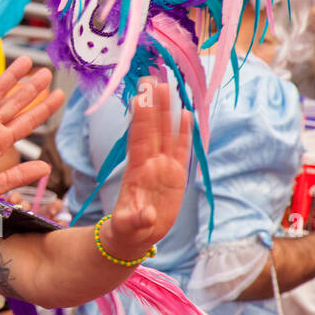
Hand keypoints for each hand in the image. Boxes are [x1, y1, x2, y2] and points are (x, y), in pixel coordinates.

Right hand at [0, 55, 64, 206]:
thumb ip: (20, 175)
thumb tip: (46, 168)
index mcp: (0, 142)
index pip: (27, 121)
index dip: (44, 108)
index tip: (59, 96)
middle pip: (16, 102)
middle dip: (32, 88)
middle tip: (47, 73)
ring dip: (11, 75)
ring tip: (26, 61)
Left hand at [105, 77, 192, 259]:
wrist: (134, 236)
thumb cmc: (127, 230)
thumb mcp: (128, 228)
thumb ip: (136, 220)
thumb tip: (146, 215)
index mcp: (136, 172)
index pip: (139, 141)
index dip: (140, 120)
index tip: (140, 98)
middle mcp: (149, 164)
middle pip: (152, 129)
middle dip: (153, 105)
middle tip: (152, 78)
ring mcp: (163, 167)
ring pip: (166, 133)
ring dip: (167, 111)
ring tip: (168, 86)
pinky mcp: (175, 174)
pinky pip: (181, 149)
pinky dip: (184, 132)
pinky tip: (187, 113)